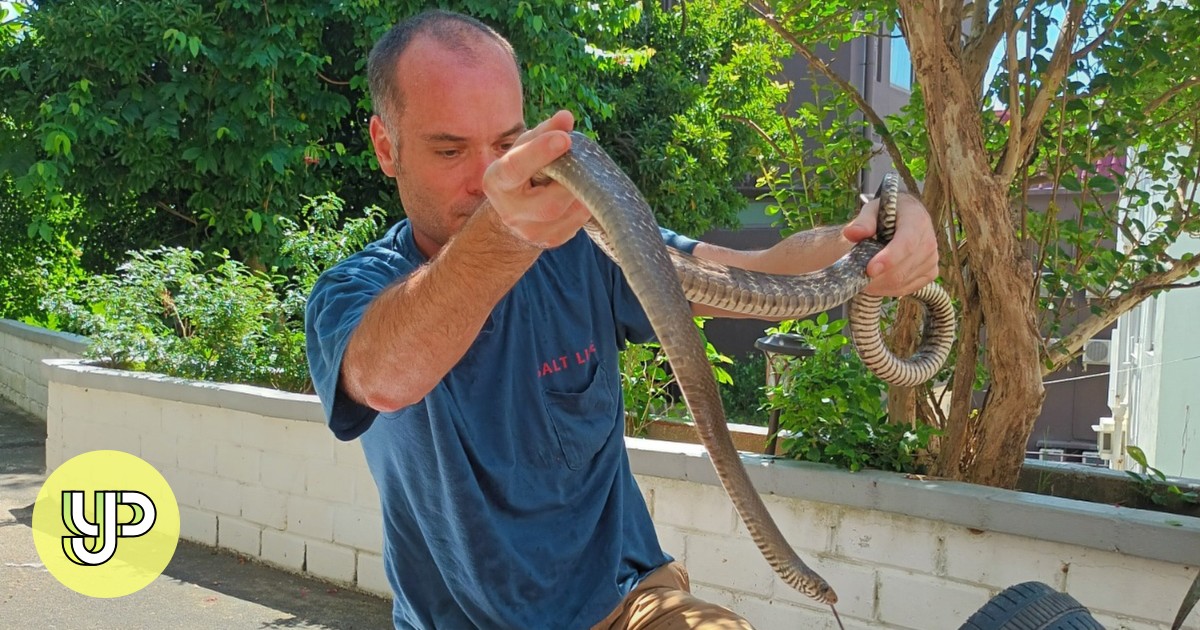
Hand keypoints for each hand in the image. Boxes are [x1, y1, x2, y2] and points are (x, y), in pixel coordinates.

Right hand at [482, 110, 591, 248]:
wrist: (513, 212)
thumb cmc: (521, 171)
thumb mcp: (524, 148)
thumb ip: (544, 131)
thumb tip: (566, 118)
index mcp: (497, 182)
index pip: (515, 169)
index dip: (540, 153)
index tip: (564, 138)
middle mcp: (510, 212)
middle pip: (548, 203)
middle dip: (570, 180)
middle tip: (581, 161)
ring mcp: (531, 232)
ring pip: (568, 213)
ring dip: (582, 190)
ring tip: (582, 174)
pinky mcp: (552, 240)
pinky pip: (578, 221)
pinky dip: (585, 202)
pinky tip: (582, 191)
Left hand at [842, 192, 938, 295]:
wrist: (902, 219)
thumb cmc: (885, 213)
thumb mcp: (872, 210)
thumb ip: (863, 222)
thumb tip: (851, 233)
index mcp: (917, 219)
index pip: (907, 243)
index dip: (889, 258)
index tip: (870, 269)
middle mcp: (929, 240)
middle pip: (902, 269)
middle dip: (877, 276)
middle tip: (856, 273)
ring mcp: (932, 259)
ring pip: (901, 282)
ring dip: (878, 283)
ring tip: (864, 272)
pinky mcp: (930, 274)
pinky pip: (905, 288)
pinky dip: (886, 288)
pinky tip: (875, 278)